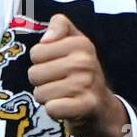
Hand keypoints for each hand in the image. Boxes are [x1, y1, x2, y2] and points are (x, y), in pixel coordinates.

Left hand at [28, 14, 128, 136]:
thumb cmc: (80, 72)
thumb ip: (59, 25)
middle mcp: (85, 61)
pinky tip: (66, 107)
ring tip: (63, 95)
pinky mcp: (85, 106)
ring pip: (40, 93)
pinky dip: (54, 111)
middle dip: (41, 82)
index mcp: (81, 43)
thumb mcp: (74, 40)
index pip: (36, 53)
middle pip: (34, 74)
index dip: (41, 62)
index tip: (56, 65)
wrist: (102, 106)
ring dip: (47, 98)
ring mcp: (86, 84)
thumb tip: (46, 39)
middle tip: (59, 83)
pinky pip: (51, 108)